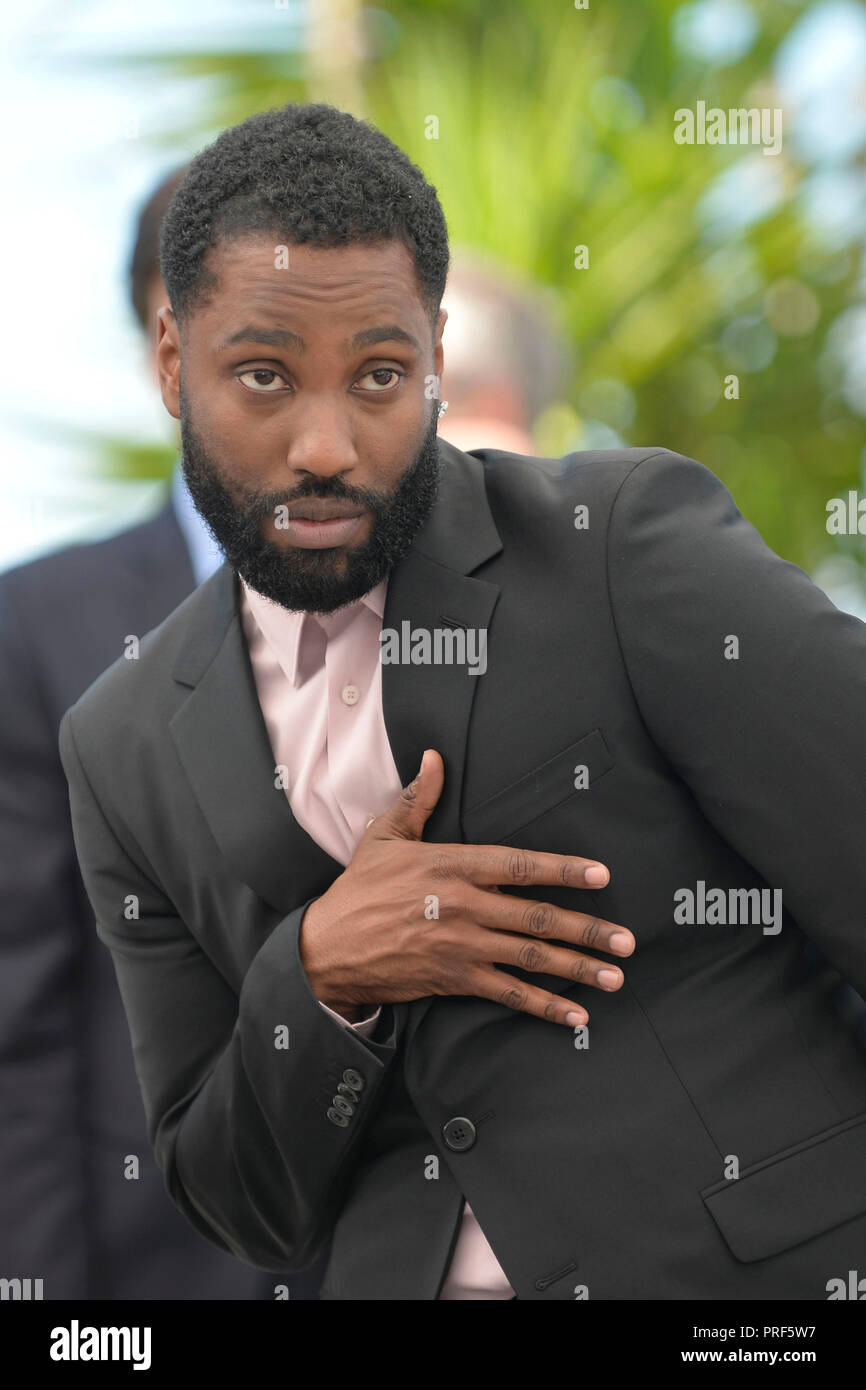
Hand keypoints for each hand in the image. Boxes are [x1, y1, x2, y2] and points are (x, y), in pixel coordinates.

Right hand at [299, 749, 633, 1027]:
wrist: (327, 947)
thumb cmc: (359, 888)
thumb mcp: (385, 836)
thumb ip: (419, 798)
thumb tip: (435, 757)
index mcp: (452, 865)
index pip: (519, 864)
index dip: (563, 869)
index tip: (601, 875)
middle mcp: (463, 905)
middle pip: (538, 917)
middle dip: (589, 929)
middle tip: (628, 940)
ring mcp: (461, 946)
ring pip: (531, 957)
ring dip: (578, 968)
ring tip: (616, 977)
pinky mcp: (454, 979)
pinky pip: (508, 994)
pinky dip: (545, 1006)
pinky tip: (576, 1014)